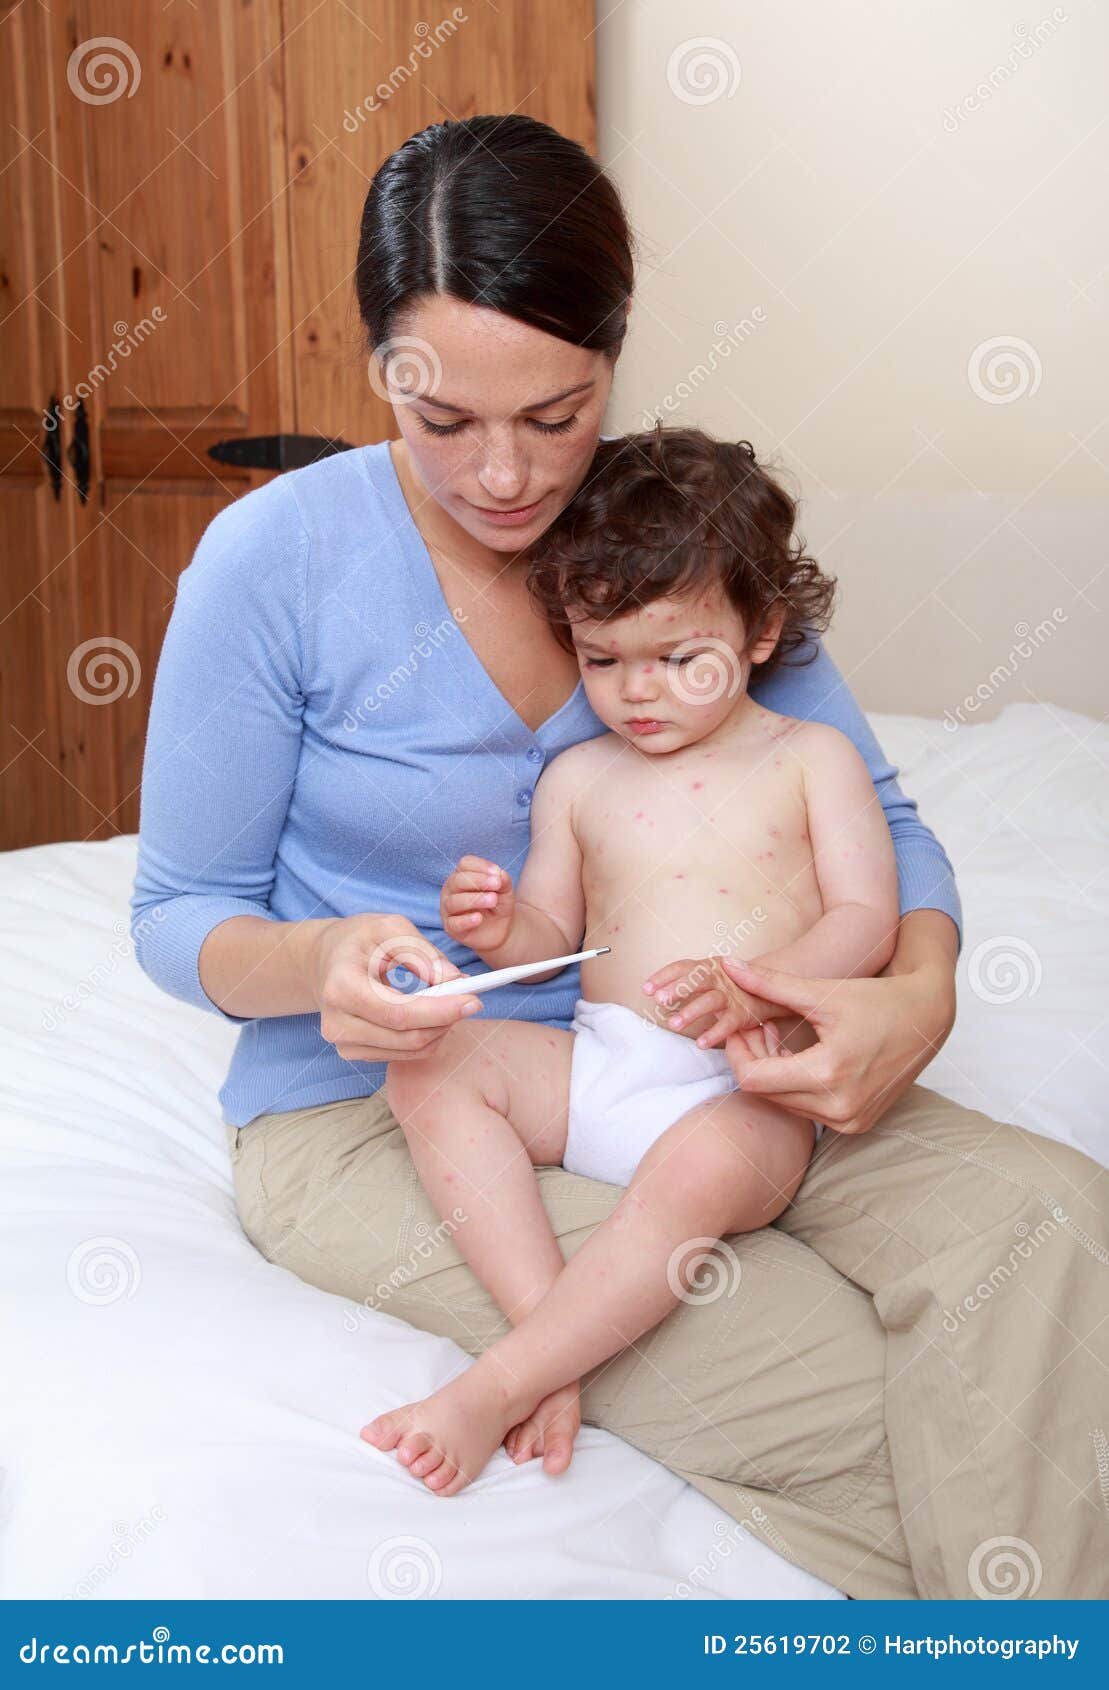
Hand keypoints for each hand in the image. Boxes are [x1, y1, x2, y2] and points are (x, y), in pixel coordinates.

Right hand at [309, 913, 480, 1063]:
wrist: (326, 962)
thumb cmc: (358, 940)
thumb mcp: (388, 928)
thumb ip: (422, 952)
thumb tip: (454, 980)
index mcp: (340, 987)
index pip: (398, 1013)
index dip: (439, 1011)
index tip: (472, 1000)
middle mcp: (337, 1023)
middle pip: (406, 1037)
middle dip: (446, 1020)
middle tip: (471, 999)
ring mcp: (343, 1043)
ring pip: (409, 1050)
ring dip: (439, 1029)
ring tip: (450, 1002)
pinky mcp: (354, 1053)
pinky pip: (403, 1054)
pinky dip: (426, 1036)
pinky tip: (431, 1014)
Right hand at [441, 855, 515, 952]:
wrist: (500, 929)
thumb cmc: (498, 905)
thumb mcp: (505, 891)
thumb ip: (503, 881)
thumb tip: (500, 874)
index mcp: (462, 875)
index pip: (465, 864)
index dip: (481, 866)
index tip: (497, 873)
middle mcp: (451, 890)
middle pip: (458, 880)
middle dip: (478, 881)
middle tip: (497, 884)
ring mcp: (448, 909)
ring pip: (455, 901)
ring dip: (475, 899)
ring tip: (493, 900)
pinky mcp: (451, 927)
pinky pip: (454, 923)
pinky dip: (466, 920)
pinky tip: (479, 918)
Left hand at [642, 954, 787, 1045]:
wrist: (768, 993)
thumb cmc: (728, 987)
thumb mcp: (708, 980)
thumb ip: (684, 984)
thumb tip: (653, 994)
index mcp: (707, 966)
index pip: (682, 967)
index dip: (663, 976)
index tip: (646, 989)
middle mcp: (719, 976)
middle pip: (697, 978)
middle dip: (678, 988)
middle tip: (659, 1000)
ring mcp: (732, 994)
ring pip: (710, 1000)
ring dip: (691, 1011)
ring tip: (673, 1025)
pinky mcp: (743, 1012)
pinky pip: (727, 1023)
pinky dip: (714, 1033)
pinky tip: (700, 1044)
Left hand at [719, 956, 955, 1133]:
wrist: (928, 1018)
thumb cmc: (876, 999)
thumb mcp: (821, 991)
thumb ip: (770, 983)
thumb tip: (727, 966)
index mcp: (829, 1074)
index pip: (754, 1080)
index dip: (738, 1052)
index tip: (740, 1027)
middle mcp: (840, 1108)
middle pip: (766, 1093)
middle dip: (754, 1060)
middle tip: (759, 1027)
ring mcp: (850, 1121)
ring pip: (785, 1103)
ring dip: (773, 1073)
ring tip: (779, 1038)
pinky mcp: (857, 1124)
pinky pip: (807, 1109)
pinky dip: (795, 1085)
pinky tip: (799, 1056)